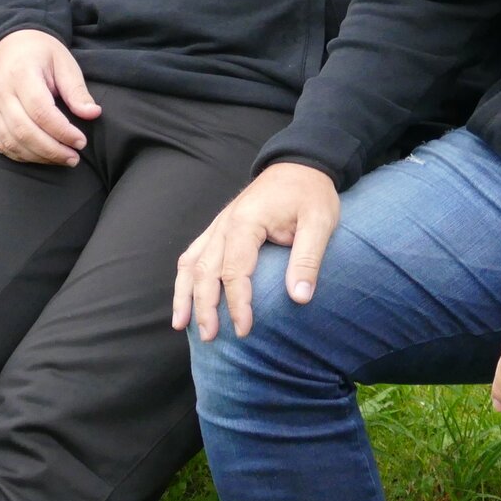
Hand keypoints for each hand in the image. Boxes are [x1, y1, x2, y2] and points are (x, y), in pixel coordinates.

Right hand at [0, 29, 99, 165]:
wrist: (7, 44)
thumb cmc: (40, 53)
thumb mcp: (63, 62)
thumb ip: (76, 90)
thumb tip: (93, 114)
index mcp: (21, 74)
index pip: (41, 111)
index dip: (62, 131)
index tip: (81, 141)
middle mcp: (1, 92)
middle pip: (24, 131)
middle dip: (52, 150)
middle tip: (74, 158)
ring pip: (11, 142)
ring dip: (38, 156)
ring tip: (61, 159)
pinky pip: (0, 144)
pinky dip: (21, 155)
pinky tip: (40, 156)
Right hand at [174, 162, 338, 341]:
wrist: (300, 163)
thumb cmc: (311, 193)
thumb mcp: (319, 221)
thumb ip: (307, 259)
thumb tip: (299, 298)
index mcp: (246, 222)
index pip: (234, 270)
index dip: (238, 303)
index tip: (244, 330)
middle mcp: (225, 224)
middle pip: (205, 270)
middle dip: (204, 306)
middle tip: (210, 337)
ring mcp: (219, 224)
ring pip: (192, 262)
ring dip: (185, 294)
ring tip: (181, 324)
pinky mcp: (220, 227)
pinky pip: (194, 253)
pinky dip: (186, 276)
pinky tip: (184, 296)